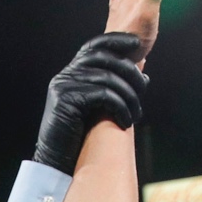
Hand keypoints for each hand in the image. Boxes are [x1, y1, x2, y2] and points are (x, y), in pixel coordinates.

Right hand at [32, 34, 147, 174]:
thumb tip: (144, 76)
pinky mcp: (66, 100)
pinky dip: (120, 107)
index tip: (137, 44)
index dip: (116, 40)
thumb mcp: (101, 109)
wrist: (57, 162)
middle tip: (143, 90)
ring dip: (129, 96)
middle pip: (104, 58)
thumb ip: (116, 90)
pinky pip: (103, 95)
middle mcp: (65, 75)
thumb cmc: (80, 138)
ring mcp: (63, 86)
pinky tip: (125, 122)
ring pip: (107, 78)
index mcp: (72, 73)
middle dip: (130, 72)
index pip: (94, 46)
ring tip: (136, 114)